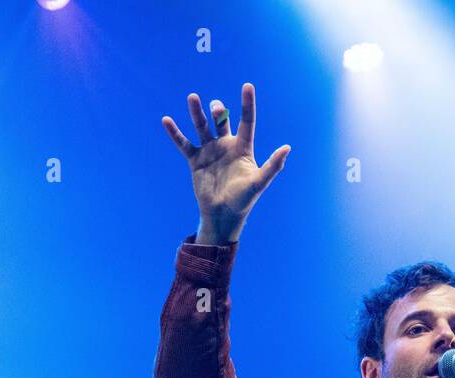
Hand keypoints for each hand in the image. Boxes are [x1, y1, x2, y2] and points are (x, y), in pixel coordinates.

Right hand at [161, 83, 290, 245]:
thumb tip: (287, 148)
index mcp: (243, 147)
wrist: (223, 215)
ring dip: (196, 113)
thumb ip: (273, 165)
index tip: (247, 86)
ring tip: (192, 97)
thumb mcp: (259, 182)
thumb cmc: (244, 199)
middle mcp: (226, 145)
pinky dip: (175, 133)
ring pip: (202, 127)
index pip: (247, 121)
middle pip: (222, 121)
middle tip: (216, 107)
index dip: (247, 104)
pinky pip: (183, 143)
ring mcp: (210, 151)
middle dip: (218, 111)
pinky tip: (166, 120)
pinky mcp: (195, 160)